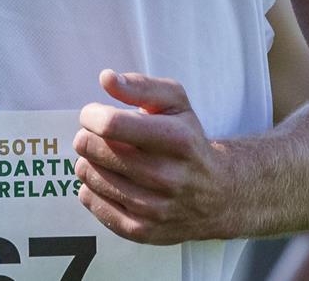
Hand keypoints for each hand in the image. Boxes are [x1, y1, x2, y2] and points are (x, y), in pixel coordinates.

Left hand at [75, 68, 230, 243]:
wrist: (220, 195)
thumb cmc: (188, 141)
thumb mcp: (175, 104)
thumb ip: (140, 86)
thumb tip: (106, 78)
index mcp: (177, 140)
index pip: (111, 124)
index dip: (91, 115)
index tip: (95, 114)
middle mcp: (168, 177)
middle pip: (93, 149)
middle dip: (88, 136)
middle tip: (100, 137)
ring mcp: (155, 208)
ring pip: (89, 174)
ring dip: (88, 161)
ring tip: (106, 158)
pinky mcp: (142, 231)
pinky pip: (89, 201)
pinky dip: (90, 187)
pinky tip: (108, 179)